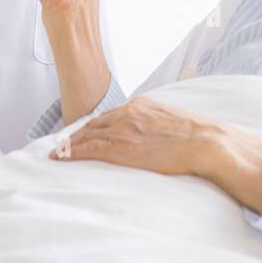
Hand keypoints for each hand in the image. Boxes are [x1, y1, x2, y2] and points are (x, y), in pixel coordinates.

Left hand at [49, 96, 220, 175]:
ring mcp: (122, 129)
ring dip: (69, 143)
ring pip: (86, 134)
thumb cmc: (196, 136)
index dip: (94, 125)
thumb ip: (157, 123)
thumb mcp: (172, 121)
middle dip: (77, 133)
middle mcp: (127, 113)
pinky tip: (60, 157)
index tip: (84, 132)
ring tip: (57, 151)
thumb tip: (156, 134)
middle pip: (94, 123)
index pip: (109, 115)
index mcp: (141, 105)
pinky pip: (88, 148)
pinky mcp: (120, 147)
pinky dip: (71, 152)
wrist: (204, 142)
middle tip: (63, 142)